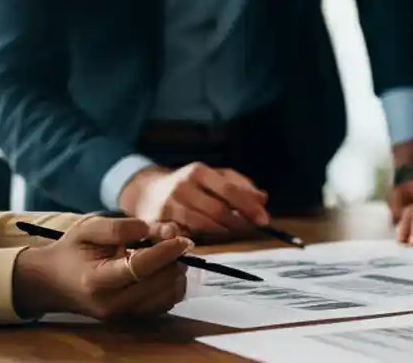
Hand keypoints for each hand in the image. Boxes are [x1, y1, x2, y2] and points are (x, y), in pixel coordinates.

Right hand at [12, 216, 191, 320]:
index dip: (166, 251)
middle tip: (177, 240)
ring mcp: (121, 316)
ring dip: (176, 273)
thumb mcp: (88, 228)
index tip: (183, 238)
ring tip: (169, 253)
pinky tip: (164, 268)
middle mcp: (110, 304)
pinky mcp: (130, 319)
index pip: (140, 268)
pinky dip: (171, 285)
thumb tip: (158, 230)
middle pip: (159, 284)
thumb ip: (121, 227)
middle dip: (174, 260)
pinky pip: (163, 305)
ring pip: (167, 297)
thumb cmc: (71, 251)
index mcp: (96, 281)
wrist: (51, 283)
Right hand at [118, 163, 269, 238]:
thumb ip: (240, 186)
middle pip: (218, 210)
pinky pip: (180, 237)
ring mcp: (168, 205)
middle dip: (238, 222)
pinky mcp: (155, 223)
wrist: (148, 191)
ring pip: (202, 225)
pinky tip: (201, 239)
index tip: (264, 219)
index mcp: (199, 171)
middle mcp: (182, 186)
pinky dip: (194, 240)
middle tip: (251, 229)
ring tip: (231, 232)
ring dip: (221, 231)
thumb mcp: (214, 177)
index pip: (229, 190)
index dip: (249, 206)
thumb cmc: (190, 185)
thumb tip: (263, 199)